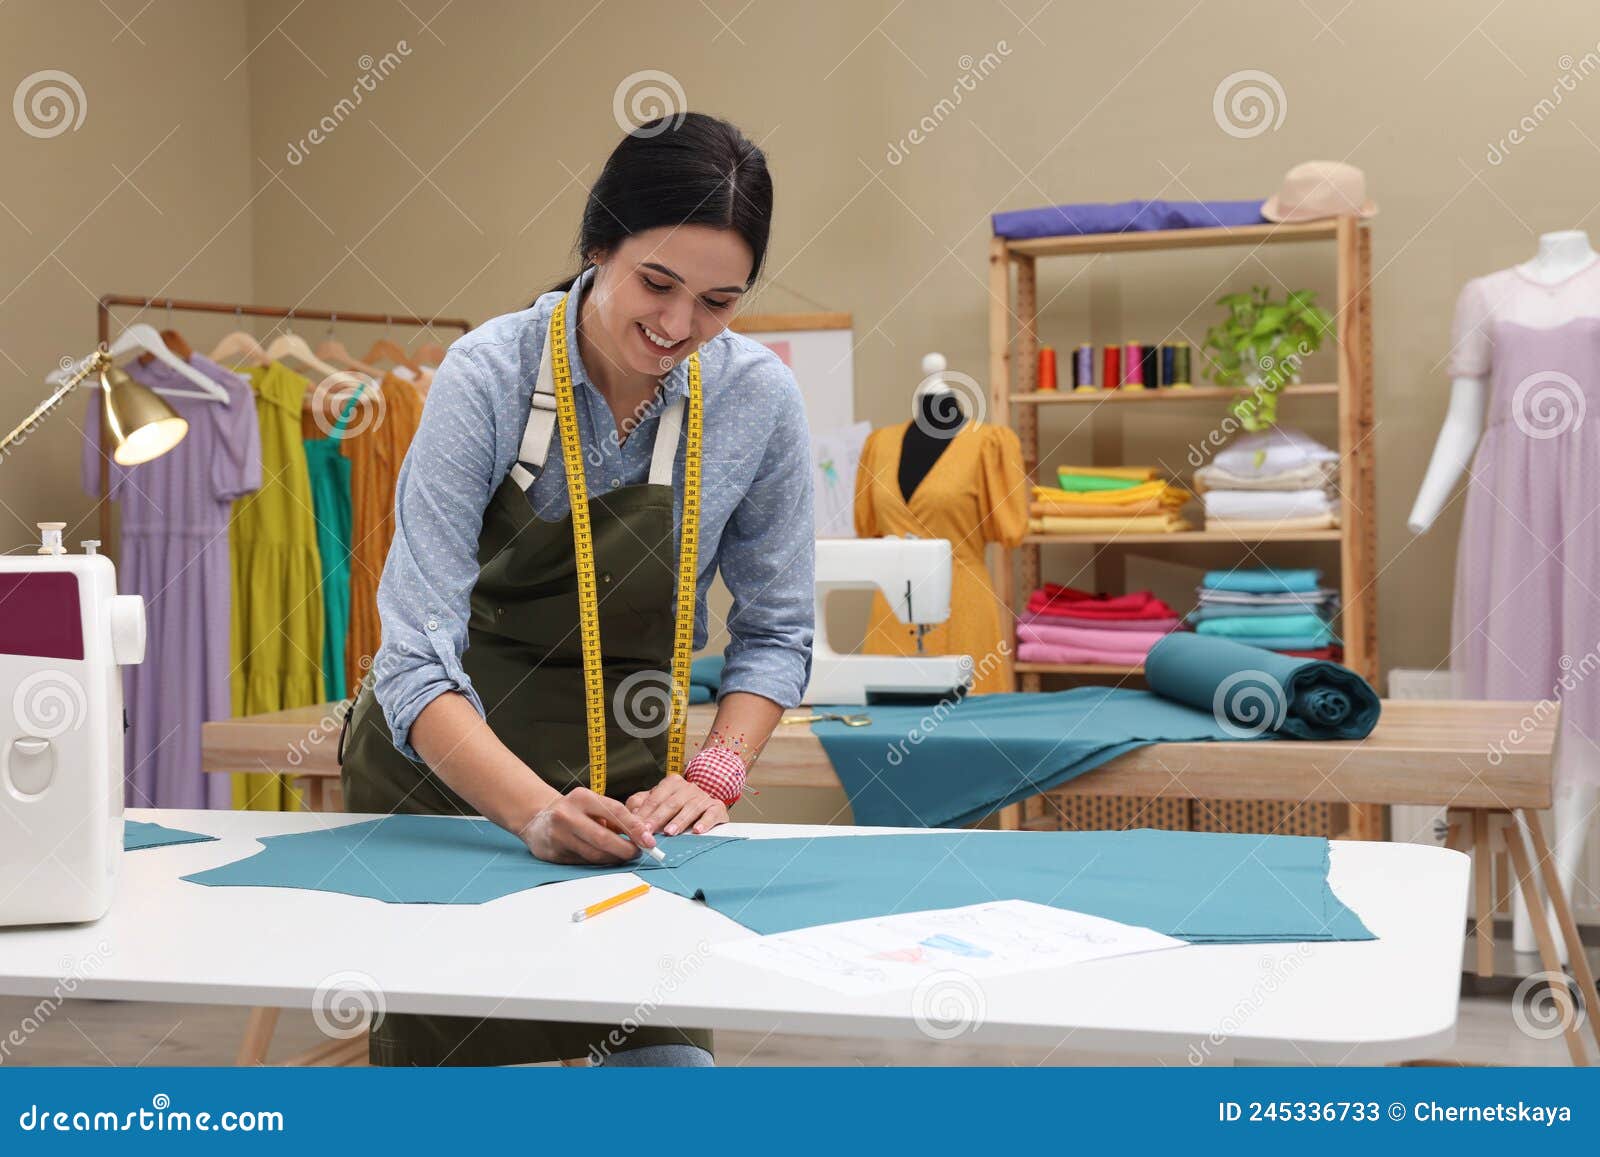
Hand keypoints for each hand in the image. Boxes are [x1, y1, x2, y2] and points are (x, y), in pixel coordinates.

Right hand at [518, 787, 658, 864]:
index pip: (615, 812)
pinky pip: (583, 862)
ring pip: (594, 855)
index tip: (648, 841)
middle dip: (625, 849)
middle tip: (637, 853)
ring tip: (623, 856)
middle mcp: (567, 816)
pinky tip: (604, 858)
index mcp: (582, 798)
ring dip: (614, 859)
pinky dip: (598, 862)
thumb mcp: (592, 803)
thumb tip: (642, 834)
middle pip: (604, 839)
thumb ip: (614, 816)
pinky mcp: (554, 853)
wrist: (537, 816)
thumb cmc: (573, 809)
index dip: (634, 828)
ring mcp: (559, 836)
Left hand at [625, 777, 728, 835]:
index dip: (645, 813)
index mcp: (671, 783)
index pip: (655, 798)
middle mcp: (688, 788)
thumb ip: (641, 805)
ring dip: (680, 821)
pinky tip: (697, 830)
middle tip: (649, 831)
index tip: (637, 826)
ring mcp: (703, 797)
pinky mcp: (717, 808)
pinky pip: (712, 814)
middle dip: (659, 818)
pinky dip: (705, 822)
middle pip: (671, 803)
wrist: (705, 803)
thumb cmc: (677, 804)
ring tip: (670, 832)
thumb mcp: (656, 801)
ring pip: (691, 808)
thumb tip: (632, 815)